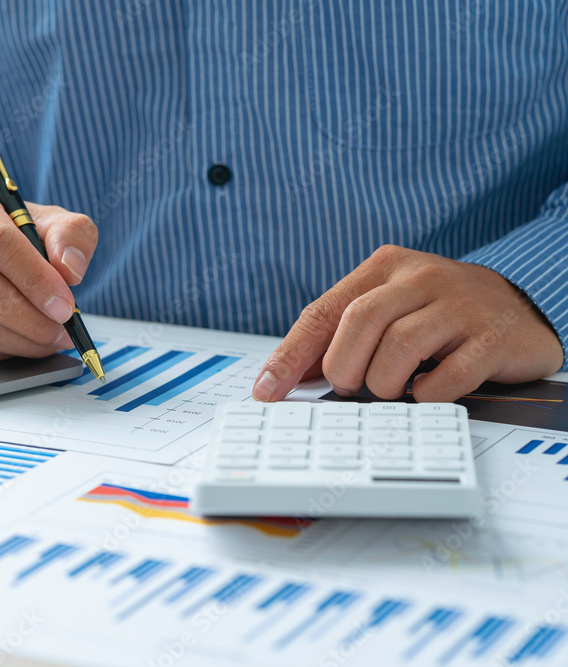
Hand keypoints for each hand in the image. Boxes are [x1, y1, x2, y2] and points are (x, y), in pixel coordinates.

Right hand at [0, 178, 97, 360]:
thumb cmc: (7, 232)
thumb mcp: (45, 220)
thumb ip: (70, 234)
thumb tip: (70, 268)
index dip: (36, 279)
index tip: (65, 305)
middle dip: (32, 319)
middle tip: (63, 331)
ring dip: (22, 341)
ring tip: (51, 339)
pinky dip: (1, 351)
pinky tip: (22, 341)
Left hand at [252, 245, 563, 402]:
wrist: (519, 310)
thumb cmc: (439, 314)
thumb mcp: (387, 310)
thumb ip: (339, 336)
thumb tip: (286, 377)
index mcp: (384, 268)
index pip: (324, 311)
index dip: (291, 355)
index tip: (266, 391)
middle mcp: (421, 277)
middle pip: (358, 322)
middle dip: (343, 368)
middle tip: (350, 387)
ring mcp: (460, 303)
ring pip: (399, 346)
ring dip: (384, 382)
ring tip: (391, 389)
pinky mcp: (493, 336)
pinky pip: (447, 376)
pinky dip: (426, 395)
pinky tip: (425, 392)